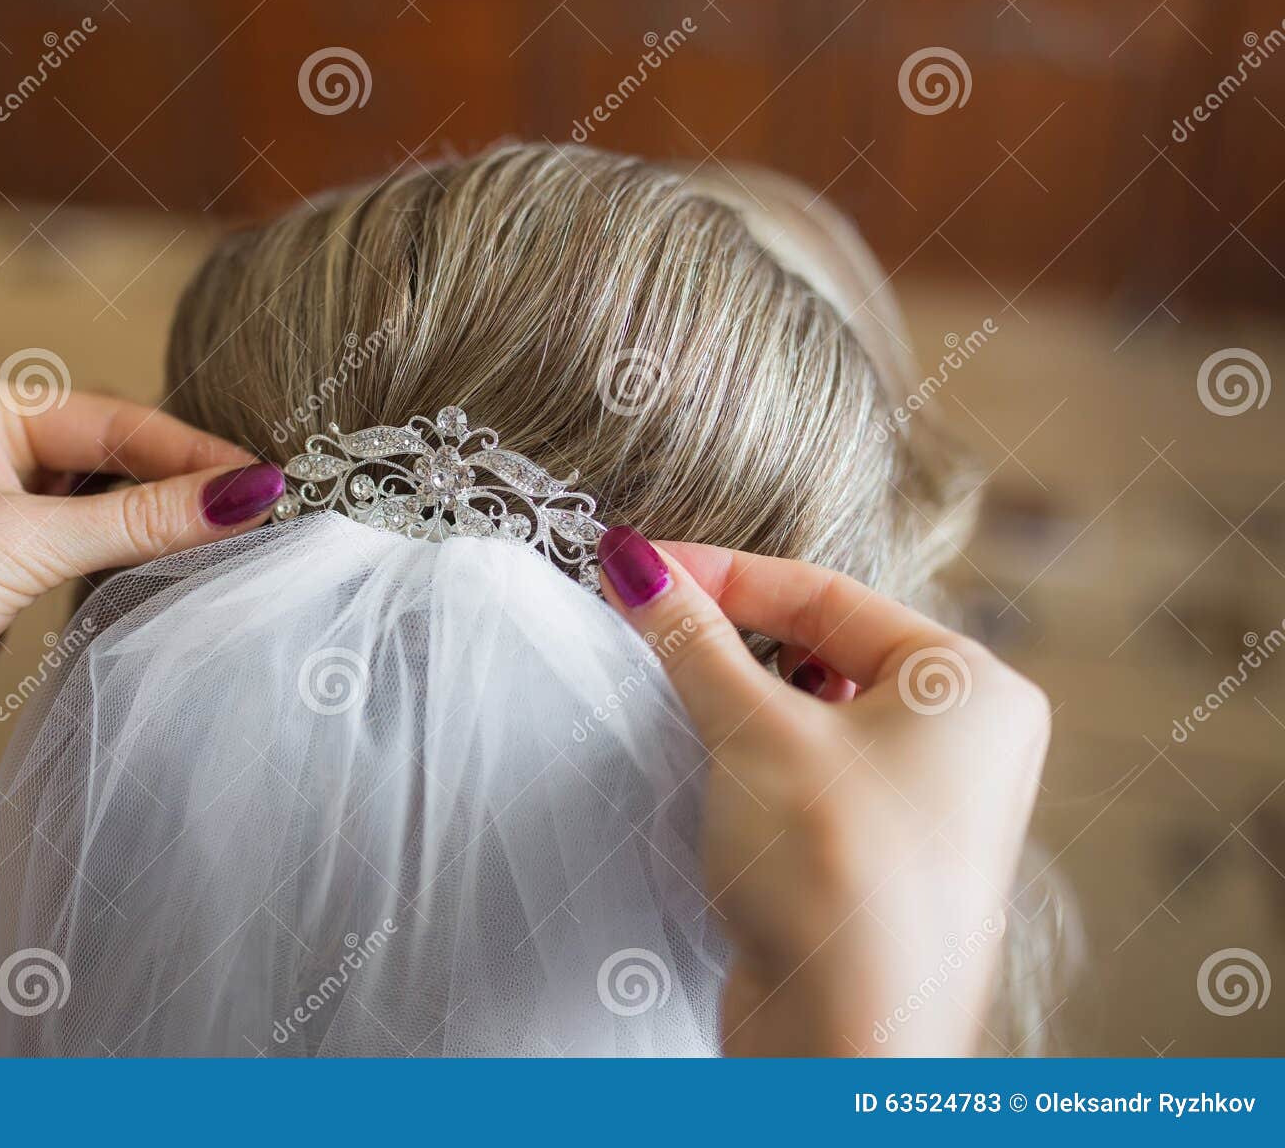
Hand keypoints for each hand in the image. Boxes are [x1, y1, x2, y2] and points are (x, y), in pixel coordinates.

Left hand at [0, 379, 283, 883]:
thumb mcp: (18, 541)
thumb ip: (139, 519)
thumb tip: (246, 493)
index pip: (117, 419)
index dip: (194, 452)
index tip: (266, 484)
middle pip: (117, 458)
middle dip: (184, 485)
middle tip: (263, 515)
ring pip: (105, 510)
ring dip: (160, 528)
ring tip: (231, 548)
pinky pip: (85, 560)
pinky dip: (131, 567)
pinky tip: (171, 579)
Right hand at [594, 526, 1049, 1055]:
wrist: (849, 1042)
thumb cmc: (838, 876)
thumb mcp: (754, 732)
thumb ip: (693, 639)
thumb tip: (638, 565)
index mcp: (971, 686)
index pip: (826, 594)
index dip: (723, 576)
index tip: (641, 569)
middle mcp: (968, 739)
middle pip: (827, 647)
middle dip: (733, 637)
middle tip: (650, 622)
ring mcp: (931, 804)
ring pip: (818, 712)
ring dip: (741, 697)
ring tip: (676, 691)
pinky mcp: (885, 856)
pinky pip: (817, 772)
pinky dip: (760, 756)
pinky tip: (716, 766)